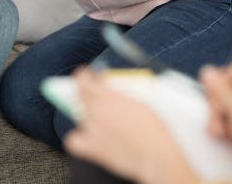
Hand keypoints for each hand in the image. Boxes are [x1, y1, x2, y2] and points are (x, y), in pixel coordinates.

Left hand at [63, 68, 196, 183]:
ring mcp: (93, 130)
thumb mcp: (139, 101)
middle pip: (79, 96)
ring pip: (80, 116)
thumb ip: (120, 95)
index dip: (83, 76)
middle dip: (85, 92)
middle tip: (93, 93)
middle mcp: (97, 111)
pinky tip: (87, 137)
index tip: (86, 76)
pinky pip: (74, 141)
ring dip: (88, 115)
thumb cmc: (154, 130)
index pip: (83, 80)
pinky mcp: (93, 148)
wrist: (156, 155)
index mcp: (109, 97)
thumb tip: (112, 92)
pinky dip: (78, 138)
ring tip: (101, 119)